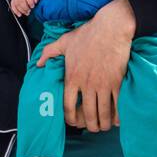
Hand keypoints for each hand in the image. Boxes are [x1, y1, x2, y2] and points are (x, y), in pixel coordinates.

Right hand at [11, 0, 43, 16]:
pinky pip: (12, 3)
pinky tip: (19, 14)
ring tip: (26, 13)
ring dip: (21, 10)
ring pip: (16, 2)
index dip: (30, 2)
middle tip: (30, 11)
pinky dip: (15, 10)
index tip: (33, 6)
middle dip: (25, 8)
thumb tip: (35, 1)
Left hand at [35, 0, 135, 130]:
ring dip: (103, 124)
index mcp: (72, 77)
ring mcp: (103, 84)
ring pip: (103, 112)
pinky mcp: (117, 82)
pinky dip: (118, 116)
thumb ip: (49, 53)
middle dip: (90, 125)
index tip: (73, 122)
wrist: (111, 27)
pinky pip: (118, 105)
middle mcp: (86, 84)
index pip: (67, 105)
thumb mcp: (64, 41)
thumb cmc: (87, 34)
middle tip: (92, 128)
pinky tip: (117, 120)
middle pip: (88, 113)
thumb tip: (38, 63)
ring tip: (104, 127)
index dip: (70, 118)